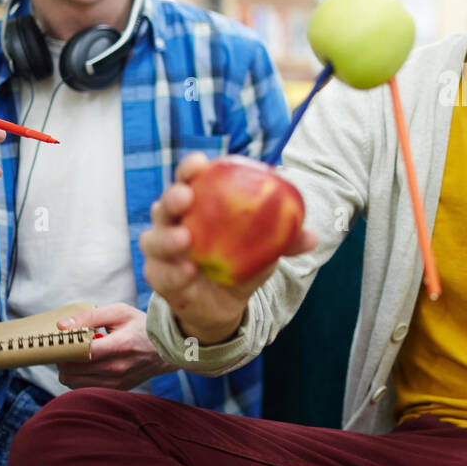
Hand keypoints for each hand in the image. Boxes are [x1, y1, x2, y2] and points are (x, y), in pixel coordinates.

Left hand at [55, 304, 175, 389]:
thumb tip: (61, 326)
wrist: (167, 348)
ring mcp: (117, 381)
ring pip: (74, 383)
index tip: (61, 341)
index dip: (63, 348)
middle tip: (67, 347)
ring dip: (68, 370)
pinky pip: (84, 388)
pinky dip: (79, 377)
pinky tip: (87, 365)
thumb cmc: (142, 327)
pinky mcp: (117, 389)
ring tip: (78, 356)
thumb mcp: (119, 312)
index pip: (78, 353)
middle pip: (72, 371)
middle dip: (63, 359)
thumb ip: (89, 317)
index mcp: (118, 346)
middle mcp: (117, 368)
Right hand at [139, 152, 317, 344]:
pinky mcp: (159, 275)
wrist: (224, 302)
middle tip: (186, 198)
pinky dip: (173, 271)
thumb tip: (313, 237)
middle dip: (173, 197)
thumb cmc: (241, 260)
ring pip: (153, 238)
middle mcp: (174, 220)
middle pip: (165, 203)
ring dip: (167, 237)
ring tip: (186, 239)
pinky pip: (160, 272)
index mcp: (198, 202)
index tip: (201, 163)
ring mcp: (162, 248)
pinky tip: (188, 271)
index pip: (190, 178)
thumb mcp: (265, 248)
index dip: (191, 168)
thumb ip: (286, 240)